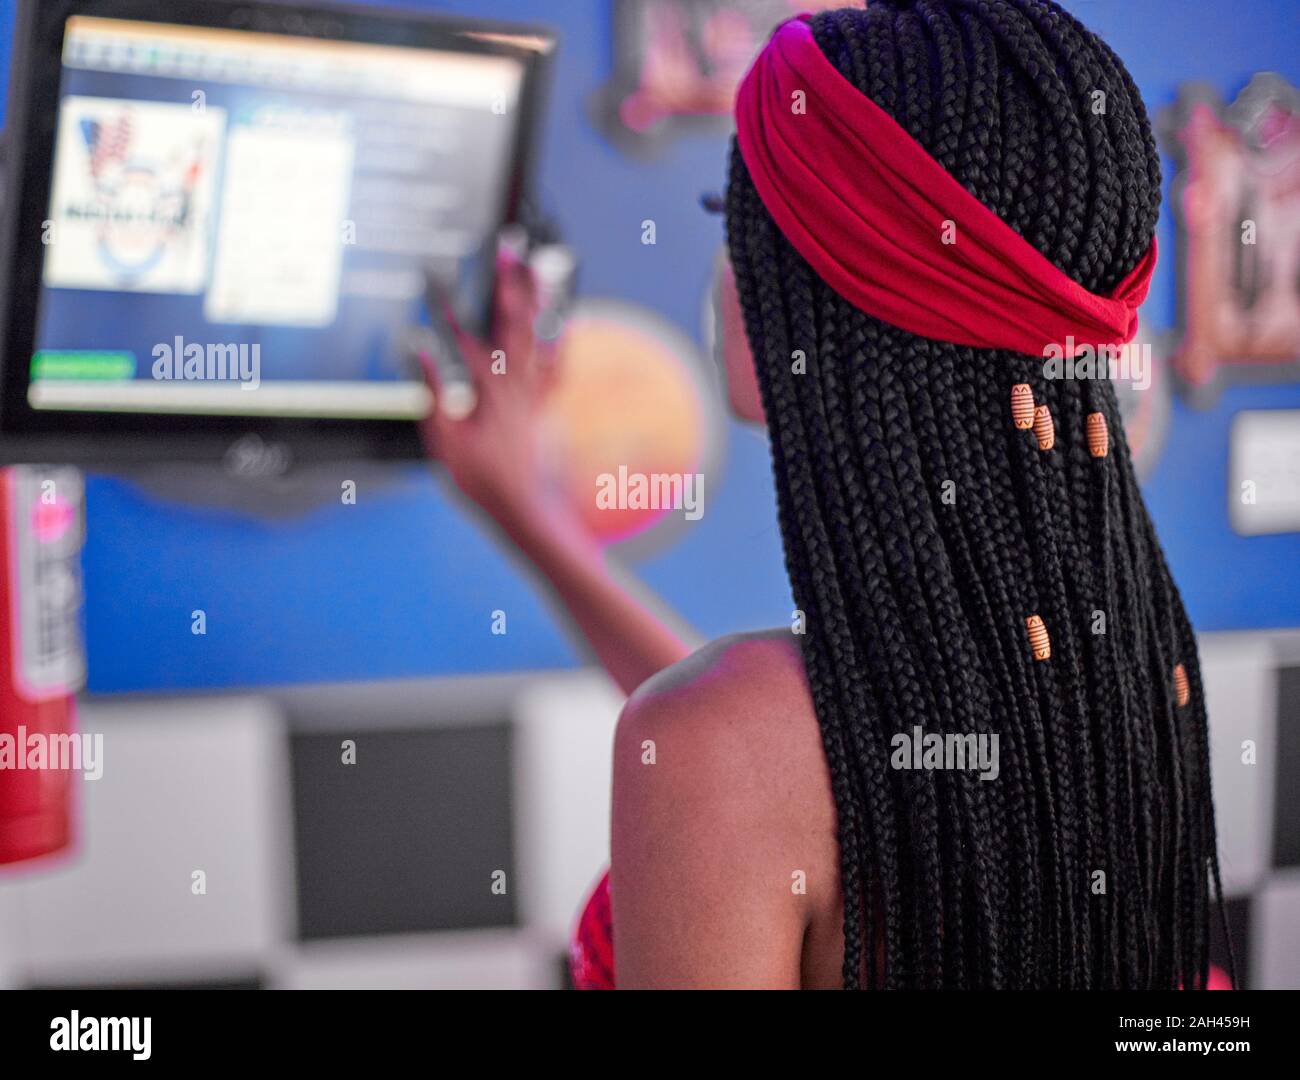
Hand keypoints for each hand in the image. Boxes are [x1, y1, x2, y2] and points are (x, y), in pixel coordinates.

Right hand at [419, 248, 562, 533]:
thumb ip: (431, 394)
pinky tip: (565, 318)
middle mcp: (517, 386)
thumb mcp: (445, 443)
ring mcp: (534, 393)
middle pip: (514, 324)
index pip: (465, 339)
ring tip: (537, 266)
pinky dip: (560, 339)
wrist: (526, 507)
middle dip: (508, 282)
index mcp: (489, 393)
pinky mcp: (543, 404)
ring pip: (539, 336)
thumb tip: (419, 352)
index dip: (449, 307)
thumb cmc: (482, 481)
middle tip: (508, 248)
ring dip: (537, 299)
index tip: (436, 276)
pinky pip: (557, 365)